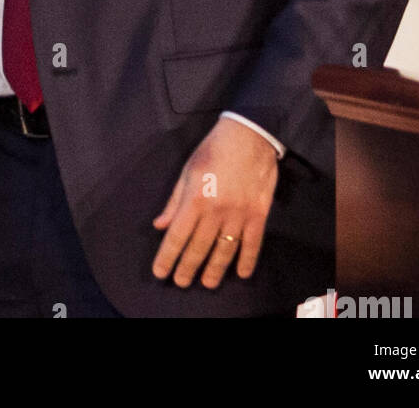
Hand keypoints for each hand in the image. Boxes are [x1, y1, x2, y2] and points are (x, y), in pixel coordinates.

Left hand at [151, 116, 277, 288]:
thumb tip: (160, 225)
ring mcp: (239, 214)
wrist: (249, 135)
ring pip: (225, 251)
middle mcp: (216, 211)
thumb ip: (174, 201)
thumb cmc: (213, 150)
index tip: (160, 272)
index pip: (177, 235)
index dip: (167, 256)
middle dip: (187, 268)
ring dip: (215, 270)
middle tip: (181, 283)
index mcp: (195, 198)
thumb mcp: (187, 170)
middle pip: (199, 247)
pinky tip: (241, 273)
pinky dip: (247, 261)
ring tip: (207, 283)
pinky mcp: (258, 214)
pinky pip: (253, 244)